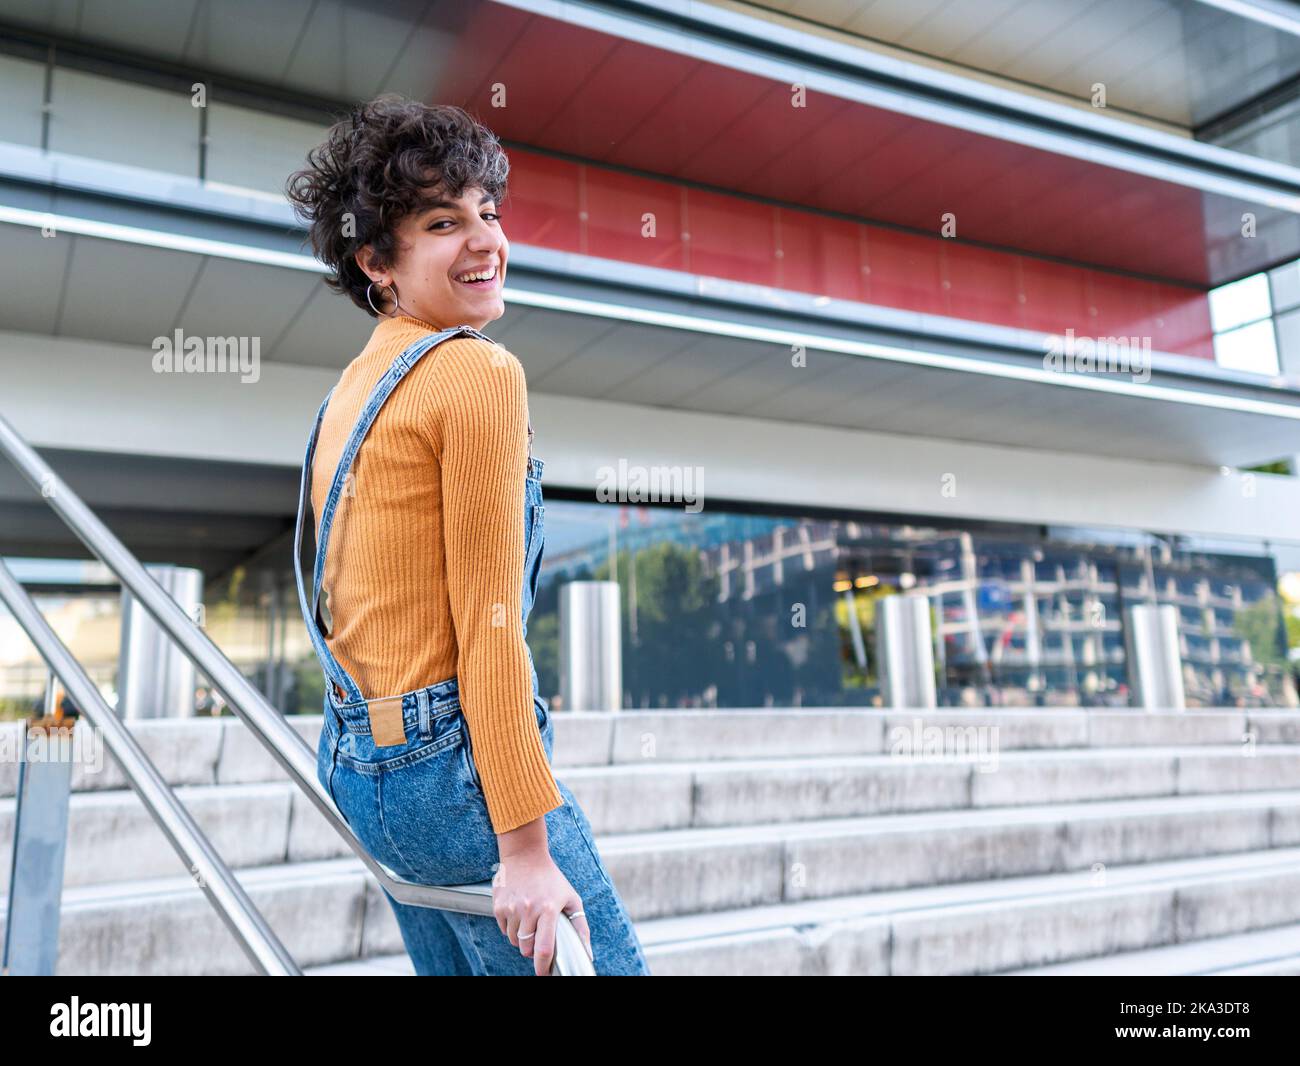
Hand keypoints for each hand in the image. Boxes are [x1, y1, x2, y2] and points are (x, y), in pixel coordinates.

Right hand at [492, 848, 592, 975]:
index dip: (543, 967)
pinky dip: (511, 927)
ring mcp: (511, 908)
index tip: (544, 974)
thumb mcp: (572, 899)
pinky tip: (519, 912)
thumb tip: (588, 954)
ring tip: (530, 920)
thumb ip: (581, 928)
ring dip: (522, 938)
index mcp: (548, 909)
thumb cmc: (552, 879)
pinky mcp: (498, 906)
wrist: (525, 855)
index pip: (543, 949)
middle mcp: (528, 909)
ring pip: (513, 941)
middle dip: (532, 950)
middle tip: (539, 937)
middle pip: (526, 949)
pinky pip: (504, 929)